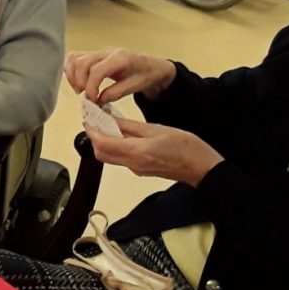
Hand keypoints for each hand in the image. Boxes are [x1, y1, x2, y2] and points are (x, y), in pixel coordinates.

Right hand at [65, 48, 176, 104]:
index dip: (90, 87)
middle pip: (82, 63)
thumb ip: (116, 93)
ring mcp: (99, 52)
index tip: (92, 100)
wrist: (153, 65)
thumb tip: (98, 100)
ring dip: (73, 76)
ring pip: (75, 59)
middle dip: (80, 82)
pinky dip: (71, 70)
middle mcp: (107, 52)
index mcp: (120, 58)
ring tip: (81, 90)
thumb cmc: (147, 74)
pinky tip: (78, 82)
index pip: (96, 70)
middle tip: (87, 97)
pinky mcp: (95, 55)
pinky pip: (76, 57)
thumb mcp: (136, 86)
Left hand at [89, 118, 222, 186]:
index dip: (92, 131)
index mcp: (137, 152)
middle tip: (94, 121)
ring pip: (109, 157)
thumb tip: (111, 120)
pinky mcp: (140, 170)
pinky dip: (114, 147)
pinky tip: (120, 134)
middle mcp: (133, 164)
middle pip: (102, 153)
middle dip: (94, 137)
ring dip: (103, 142)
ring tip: (106, 125)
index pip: (103, 144)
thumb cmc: (185, 147)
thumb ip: (131, 126)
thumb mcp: (156, 129)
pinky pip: (120, 159)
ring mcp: (136, 169)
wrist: (200, 167)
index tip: (88, 119)